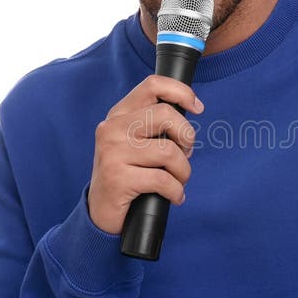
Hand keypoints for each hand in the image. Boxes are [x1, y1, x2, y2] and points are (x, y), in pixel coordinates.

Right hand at [87, 75, 202, 233]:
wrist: (100, 212)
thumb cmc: (127, 175)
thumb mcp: (136, 143)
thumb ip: (155, 125)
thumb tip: (190, 114)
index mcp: (119, 115)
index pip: (153, 85)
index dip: (182, 92)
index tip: (197, 108)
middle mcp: (112, 129)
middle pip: (165, 114)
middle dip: (187, 136)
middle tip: (185, 154)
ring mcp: (112, 152)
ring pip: (169, 151)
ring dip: (183, 171)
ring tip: (178, 181)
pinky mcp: (117, 178)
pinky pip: (163, 180)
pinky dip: (176, 191)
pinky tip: (174, 197)